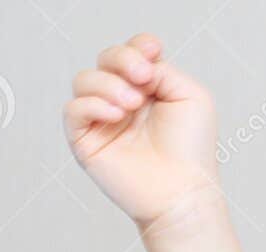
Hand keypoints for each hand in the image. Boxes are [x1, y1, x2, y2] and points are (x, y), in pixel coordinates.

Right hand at [63, 33, 219, 229]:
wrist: (183, 189)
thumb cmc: (192, 149)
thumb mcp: (191, 96)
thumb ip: (163, 69)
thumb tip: (136, 65)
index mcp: (149, 89)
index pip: (131, 53)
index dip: (137, 47)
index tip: (152, 52)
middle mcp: (124, 101)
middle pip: (106, 60)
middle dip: (122, 60)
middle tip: (143, 77)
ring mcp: (103, 120)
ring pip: (84, 80)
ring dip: (108, 84)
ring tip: (133, 104)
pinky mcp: (87, 140)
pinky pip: (73, 109)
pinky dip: (92, 104)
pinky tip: (116, 115)